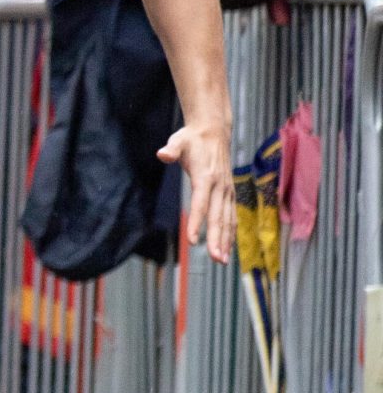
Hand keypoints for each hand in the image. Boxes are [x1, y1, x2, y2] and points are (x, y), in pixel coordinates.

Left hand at [159, 123, 234, 263]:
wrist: (214, 132)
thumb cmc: (192, 139)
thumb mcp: (179, 140)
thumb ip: (171, 149)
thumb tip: (163, 154)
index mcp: (207, 177)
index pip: (200, 204)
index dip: (196, 222)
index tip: (192, 240)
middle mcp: (220, 187)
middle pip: (218, 217)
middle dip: (217, 239)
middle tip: (216, 259)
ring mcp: (227, 191)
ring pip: (227, 220)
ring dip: (226, 241)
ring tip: (222, 261)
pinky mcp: (229, 193)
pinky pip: (231, 217)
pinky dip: (230, 233)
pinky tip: (227, 248)